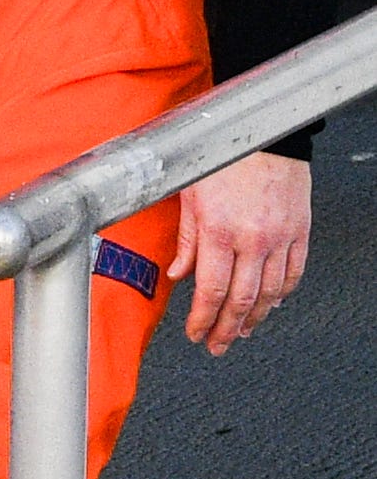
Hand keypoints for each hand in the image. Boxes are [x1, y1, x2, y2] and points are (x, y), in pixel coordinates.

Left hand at [170, 150, 310, 355]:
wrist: (263, 134)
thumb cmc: (220, 158)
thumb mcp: (188, 195)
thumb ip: (185, 240)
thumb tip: (178, 275)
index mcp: (218, 230)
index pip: (211, 290)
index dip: (202, 319)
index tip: (195, 334)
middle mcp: (252, 238)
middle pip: (243, 299)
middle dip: (227, 328)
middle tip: (217, 345)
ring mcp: (281, 237)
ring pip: (272, 292)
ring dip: (256, 317)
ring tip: (241, 330)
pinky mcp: (301, 232)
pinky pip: (294, 273)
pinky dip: (283, 294)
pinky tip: (271, 304)